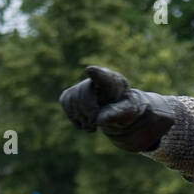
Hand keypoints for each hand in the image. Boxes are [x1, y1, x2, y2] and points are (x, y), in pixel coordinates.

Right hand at [60, 65, 179, 152]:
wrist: (119, 111)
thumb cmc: (128, 110)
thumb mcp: (128, 113)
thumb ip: (116, 115)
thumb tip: (99, 119)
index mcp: (114, 83)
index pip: (104, 77)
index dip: (97, 74)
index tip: (90, 71)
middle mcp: (97, 79)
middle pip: (82, 93)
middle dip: (88, 111)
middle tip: (95, 123)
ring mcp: (83, 85)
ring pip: (72, 99)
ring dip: (81, 116)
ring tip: (93, 123)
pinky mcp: (72, 93)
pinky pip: (65, 102)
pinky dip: (74, 116)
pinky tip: (85, 120)